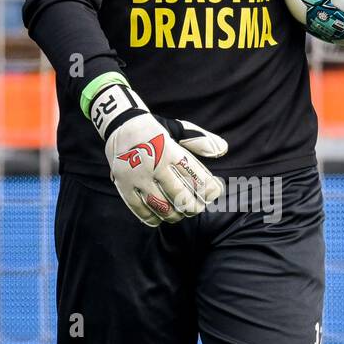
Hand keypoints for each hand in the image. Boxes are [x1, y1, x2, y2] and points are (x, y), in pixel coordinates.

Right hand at [85, 76, 226, 226]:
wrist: (120, 123)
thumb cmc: (155, 129)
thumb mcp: (179, 129)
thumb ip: (201, 140)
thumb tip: (223, 149)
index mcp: (171, 150)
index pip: (196, 176)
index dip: (209, 189)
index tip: (214, 192)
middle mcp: (155, 164)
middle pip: (180, 196)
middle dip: (193, 207)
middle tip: (197, 208)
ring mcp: (138, 176)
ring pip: (161, 205)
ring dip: (174, 214)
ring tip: (180, 214)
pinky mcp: (123, 183)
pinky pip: (139, 208)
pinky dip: (151, 217)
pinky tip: (159, 219)